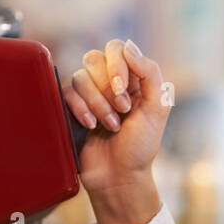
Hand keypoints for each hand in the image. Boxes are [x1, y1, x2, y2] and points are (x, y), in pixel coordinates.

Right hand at [61, 38, 170, 196]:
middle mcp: (109, 81)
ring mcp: (89, 94)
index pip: (117, 48)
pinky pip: (66, 92)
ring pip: (80, 76)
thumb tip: (128, 47)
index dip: (117, 66)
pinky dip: (80, 109)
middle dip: (107, 88)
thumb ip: (150, 73)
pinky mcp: (72, 107)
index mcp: (132, 77)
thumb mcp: (157, 109)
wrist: (118, 177)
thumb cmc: (140, 147)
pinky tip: (91, 125)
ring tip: (110, 125)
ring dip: (97, 103)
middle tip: (121, 111)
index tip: (124, 93)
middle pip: (94, 59)